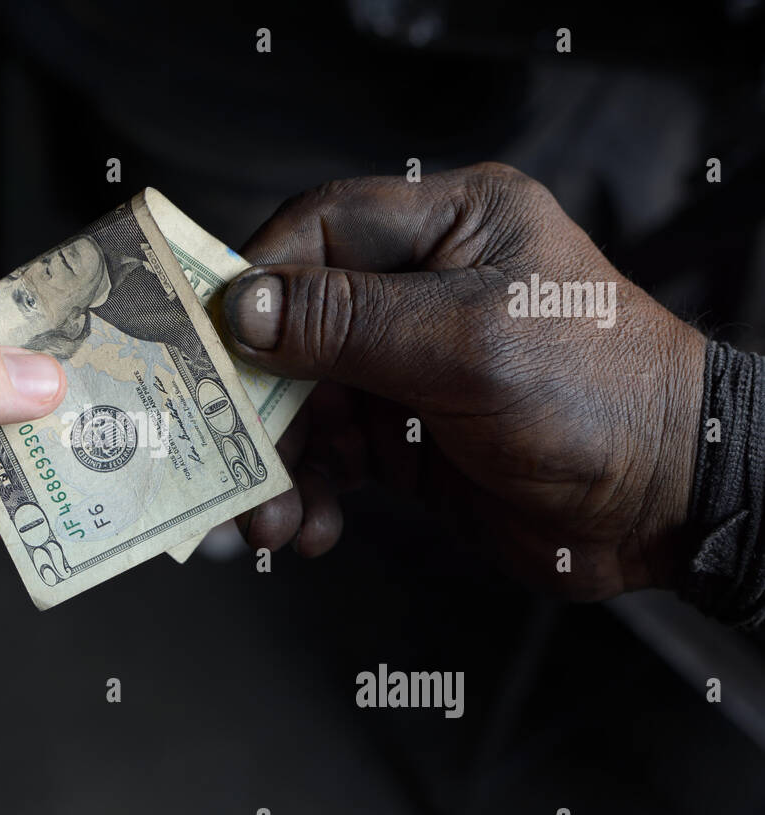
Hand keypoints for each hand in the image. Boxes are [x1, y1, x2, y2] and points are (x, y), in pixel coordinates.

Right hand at [220, 163, 703, 599]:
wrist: (665, 506)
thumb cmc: (597, 396)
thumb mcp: (468, 344)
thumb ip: (349, 322)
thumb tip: (242, 307)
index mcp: (447, 227)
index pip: (317, 230)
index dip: (253, 280)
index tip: (205, 338)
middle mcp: (418, 290)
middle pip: (292, 328)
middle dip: (253, 398)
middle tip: (221, 451)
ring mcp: (406, 367)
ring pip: (299, 401)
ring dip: (273, 462)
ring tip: (266, 521)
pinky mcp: (402, 436)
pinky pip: (325, 458)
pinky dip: (307, 494)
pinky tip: (310, 529)